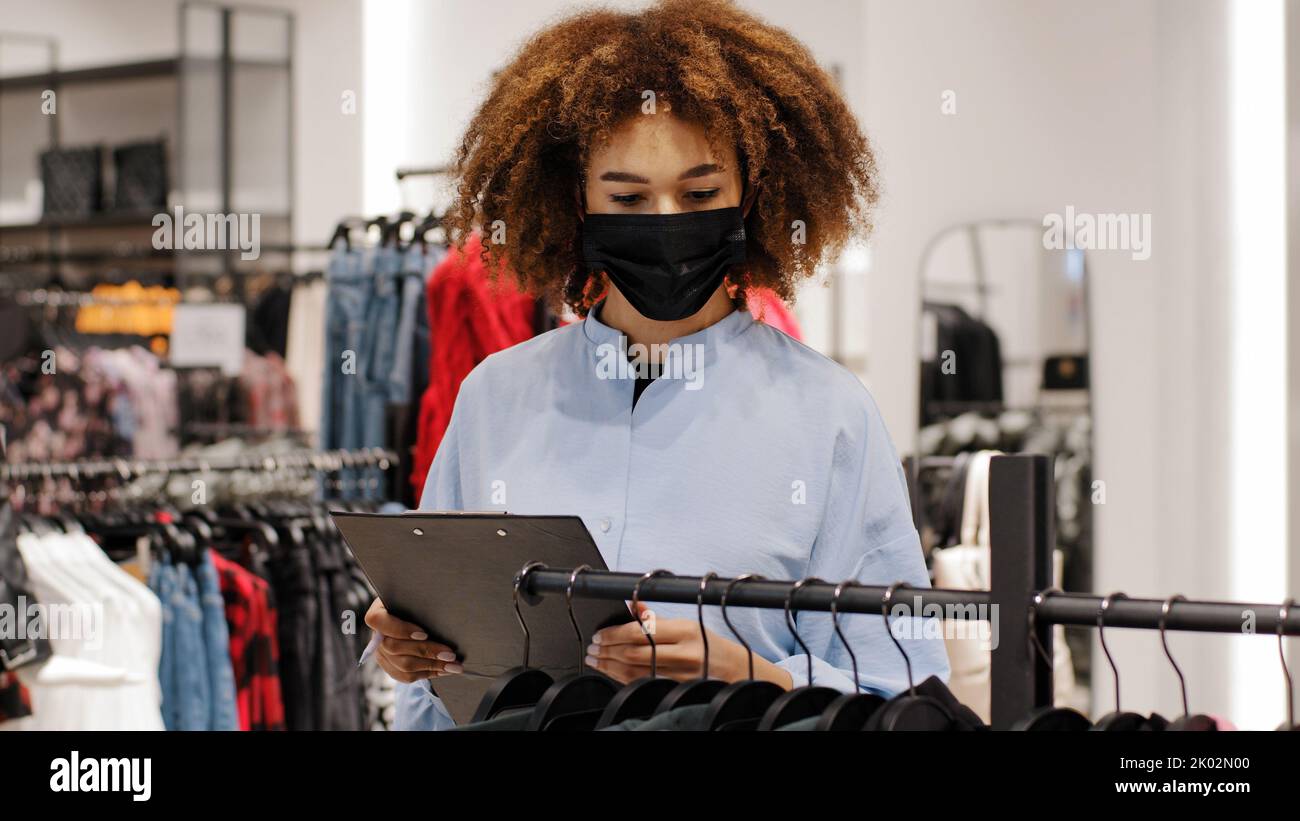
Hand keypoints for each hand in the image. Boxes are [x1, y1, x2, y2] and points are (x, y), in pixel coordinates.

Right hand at [363, 598, 462, 683]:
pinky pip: (406, 677)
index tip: (424, 634)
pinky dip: (428, 673)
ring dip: (432, 665)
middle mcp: (376, 636)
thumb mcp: (415, 598)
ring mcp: (381, 654)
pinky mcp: (391, 667)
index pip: (379, 622)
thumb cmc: (417, 602)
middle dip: (427, 651)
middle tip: (451, 654)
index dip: (401, 630)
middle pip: (396, 648)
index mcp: (378, 613)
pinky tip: (444, 670)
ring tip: (453, 665)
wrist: (415, 614)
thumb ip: (419, 602)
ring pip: (403, 666)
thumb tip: (441, 606)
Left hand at [583, 603, 792, 688]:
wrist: (737, 671)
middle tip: (592, 647)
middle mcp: (684, 653)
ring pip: (635, 671)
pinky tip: (610, 672)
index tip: (600, 634)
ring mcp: (681, 674)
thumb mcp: (687, 624)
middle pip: (635, 652)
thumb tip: (633, 605)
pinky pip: (642, 683)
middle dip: (608, 650)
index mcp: (686, 631)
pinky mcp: (676, 688)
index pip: (642, 631)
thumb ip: (657, 617)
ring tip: (595, 659)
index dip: (615, 633)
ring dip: (609, 665)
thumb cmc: (710, 645)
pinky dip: (621, 678)